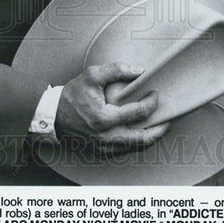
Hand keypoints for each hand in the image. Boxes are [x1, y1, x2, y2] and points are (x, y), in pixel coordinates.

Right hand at [55, 62, 169, 156]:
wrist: (54, 117)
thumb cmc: (72, 95)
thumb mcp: (92, 76)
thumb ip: (116, 69)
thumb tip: (139, 71)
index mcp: (104, 118)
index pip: (138, 113)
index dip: (152, 103)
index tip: (155, 94)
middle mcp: (106, 137)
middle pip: (143, 139)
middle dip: (160, 129)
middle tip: (169, 119)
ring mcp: (105, 147)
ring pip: (137, 147)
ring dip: (151, 137)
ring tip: (160, 126)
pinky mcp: (103, 152)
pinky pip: (127, 150)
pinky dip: (138, 142)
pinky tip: (143, 133)